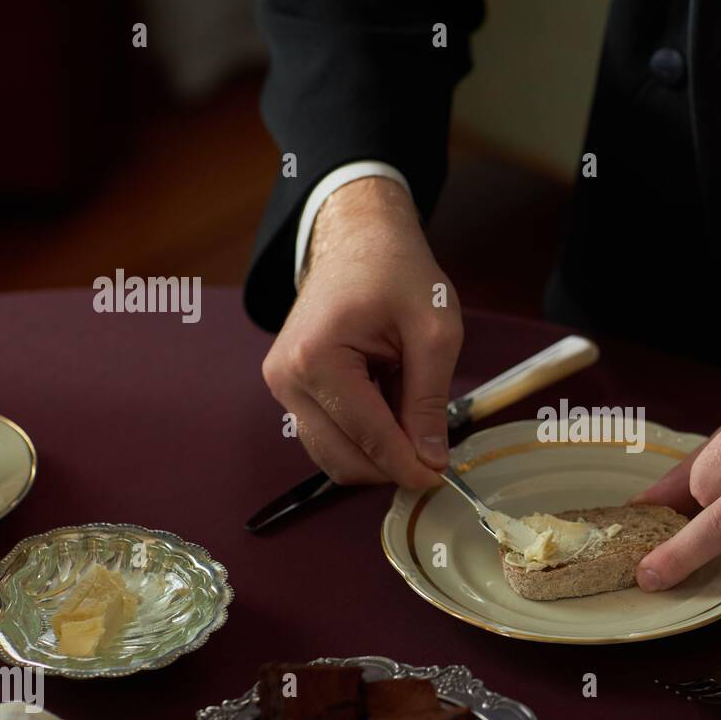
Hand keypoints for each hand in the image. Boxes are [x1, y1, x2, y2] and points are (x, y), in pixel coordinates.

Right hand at [261, 177, 460, 489]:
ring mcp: (282, 385)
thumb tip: (431, 460)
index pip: (366, 435)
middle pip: (341, 457)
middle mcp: (287, 377)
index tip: (438, 479)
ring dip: (375, 452)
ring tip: (411, 416)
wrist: (359, 239)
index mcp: (317, 357)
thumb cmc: (397, 272)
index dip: (406, 465)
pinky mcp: (289, 388)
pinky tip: (390, 408)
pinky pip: (327, 435)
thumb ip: (430, 401)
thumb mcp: (434, 332)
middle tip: (433, 459)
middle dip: (390, 465)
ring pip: (332, 454)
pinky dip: (362, 438)